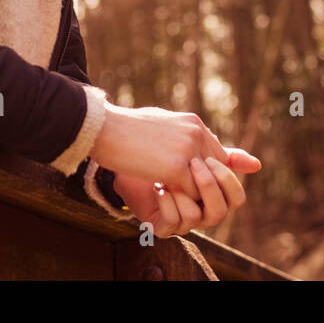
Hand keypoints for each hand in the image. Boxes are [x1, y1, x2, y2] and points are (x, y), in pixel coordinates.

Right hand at [91, 102, 259, 200]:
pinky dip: (178, 198)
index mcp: (194, 123)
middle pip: (218, 172)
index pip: (219, 156)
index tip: (193, 183)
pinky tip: (159, 191)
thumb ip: (184, 137)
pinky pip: (191, 193)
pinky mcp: (176, 167)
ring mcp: (188, 150)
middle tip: (181, 191)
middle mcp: (196, 134)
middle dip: (204, 188)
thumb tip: (196, 157)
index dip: (211, 175)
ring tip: (169, 190)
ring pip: (206, 186)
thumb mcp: (161, 125)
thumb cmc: (125, 129)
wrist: (103, 128)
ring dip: (190, 194)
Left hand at [113, 150, 260, 237]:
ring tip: (167, 174)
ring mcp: (182, 222)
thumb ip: (223, 156)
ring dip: (182, 193)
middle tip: (193, 165)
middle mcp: (202, 213)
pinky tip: (157, 185)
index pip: (236, 198)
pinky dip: (166, 201)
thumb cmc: (166, 154)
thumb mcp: (196, 150)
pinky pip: (172, 222)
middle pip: (220, 213)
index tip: (209, 159)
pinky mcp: (162, 227)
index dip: (227, 181)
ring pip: (194, 218)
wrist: (131, 158)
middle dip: (208, 188)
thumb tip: (257, 165)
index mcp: (214, 196)